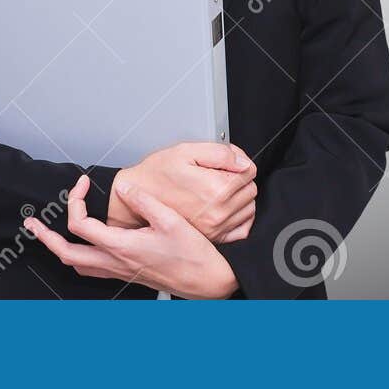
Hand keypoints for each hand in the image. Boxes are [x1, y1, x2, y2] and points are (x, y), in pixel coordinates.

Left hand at [26, 173, 239, 298]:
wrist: (208, 281)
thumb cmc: (194, 254)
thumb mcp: (170, 219)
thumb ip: (142, 201)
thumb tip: (122, 187)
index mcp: (122, 246)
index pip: (80, 225)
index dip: (74, 200)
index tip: (81, 183)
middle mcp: (116, 262)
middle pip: (67, 253)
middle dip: (45, 238)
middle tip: (32, 224)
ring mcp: (120, 272)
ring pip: (77, 266)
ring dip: (59, 250)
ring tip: (49, 237)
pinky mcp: (127, 275)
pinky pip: (92, 270)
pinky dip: (79, 258)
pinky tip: (82, 248)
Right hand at [107, 141, 256, 242]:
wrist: (138, 197)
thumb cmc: (158, 174)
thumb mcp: (187, 151)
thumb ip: (220, 153)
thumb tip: (243, 162)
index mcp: (215, 189)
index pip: (249, 171)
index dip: (238, 160)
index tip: (226, 160)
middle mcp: (218, 212)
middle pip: (251, 189)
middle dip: (239, 177)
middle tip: (219, 172)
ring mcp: (216, 228)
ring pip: (249, 208)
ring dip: (240, 197)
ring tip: (219, 188)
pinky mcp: (213, 237)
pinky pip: (242, 228)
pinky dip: (240, 217)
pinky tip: (226, 207)